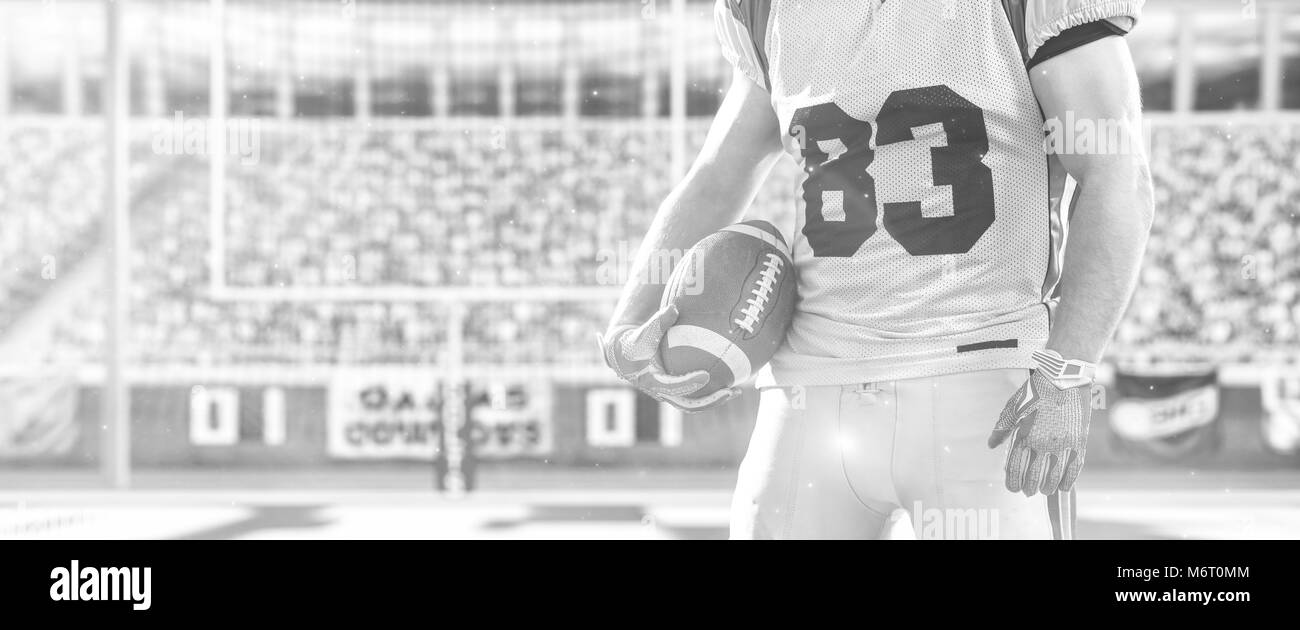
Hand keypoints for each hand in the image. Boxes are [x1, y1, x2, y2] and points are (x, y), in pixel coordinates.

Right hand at [598, 304, 740, 411]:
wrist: (625, 357)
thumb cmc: (635, 342)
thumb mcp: (643, 333)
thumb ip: (658, 322)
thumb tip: (674, 307)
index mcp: (653, 381)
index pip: (673, 386)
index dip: (689, 383)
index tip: (706, 376)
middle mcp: (662, 393)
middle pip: (688, 404)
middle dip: (710, 400)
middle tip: (730, 392)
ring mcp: (670, 395)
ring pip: (694, 405)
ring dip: (715, 400)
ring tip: (736, 391)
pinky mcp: (677, 393)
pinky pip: (696, 398)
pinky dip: (712, 394)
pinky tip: (731, 383)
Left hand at [988, 370, 1091, 496]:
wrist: (1065, 377)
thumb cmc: (1036, 391)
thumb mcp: (1013, 406)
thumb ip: (1002, 428)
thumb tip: (991, 445)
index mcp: (1025, 435)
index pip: (1015, 469)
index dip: (1012, 482)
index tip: (1012, 488)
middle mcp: (1043, 443)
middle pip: (1033, 477)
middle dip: (1028, 488)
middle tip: (1027, 491)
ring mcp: (1063, 444)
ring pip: (1054, 477)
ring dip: (1047, 488)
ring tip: (1044, 491)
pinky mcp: (1080, 442)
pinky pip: (1074, 468)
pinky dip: (1068, 481)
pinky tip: (1063, 487)